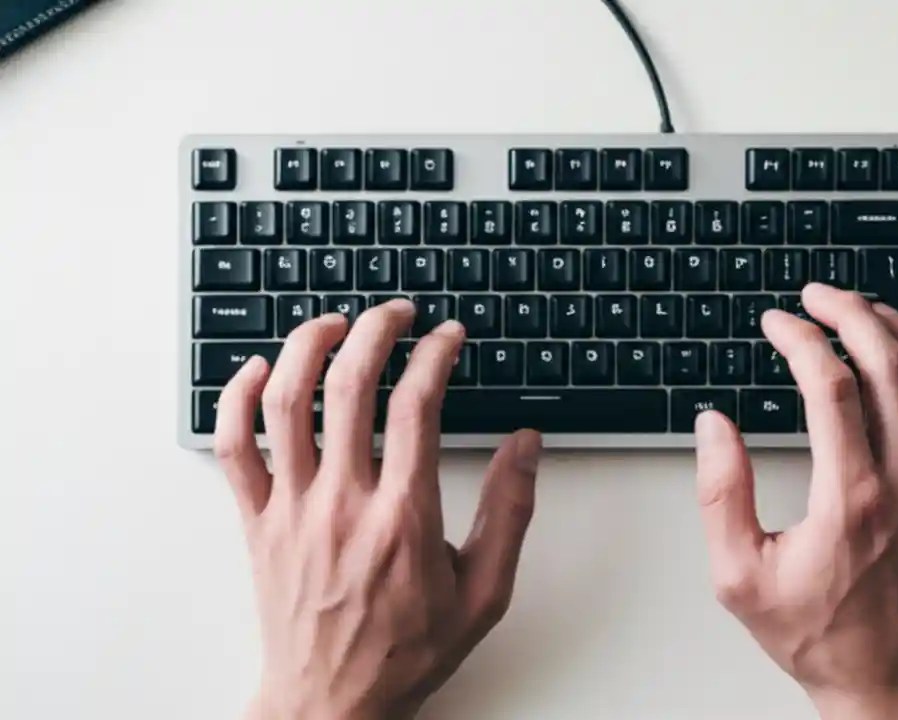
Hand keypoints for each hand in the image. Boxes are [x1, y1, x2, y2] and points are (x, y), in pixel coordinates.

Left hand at [214, 300, 541, 719]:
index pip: (416, 407)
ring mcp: (292, 510)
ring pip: (287, 403)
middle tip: (396, 313)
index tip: (449, 338)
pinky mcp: (256, 523)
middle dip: (376, 331)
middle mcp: (342, 504)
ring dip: (307, 347)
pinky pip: (233, 447)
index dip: (436, 356)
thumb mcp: (484, 592)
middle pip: (349, 386)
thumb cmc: (405, 653)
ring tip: (333, 323)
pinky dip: (237, 398)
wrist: (330, 704)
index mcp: (403, 518)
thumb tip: (526, 446)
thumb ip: (510, 512)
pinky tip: (258, 371)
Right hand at [694, 284, 897, 719]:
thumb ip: (720, 494)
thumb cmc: (819, 634)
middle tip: (819, 295)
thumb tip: (715, 426)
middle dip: (851, 312)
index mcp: (851, 497)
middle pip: (891, 363)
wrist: (890, 681)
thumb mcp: (740, 576)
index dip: (799, 338)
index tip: (777, 323)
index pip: (830, 385)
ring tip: (867, 309)